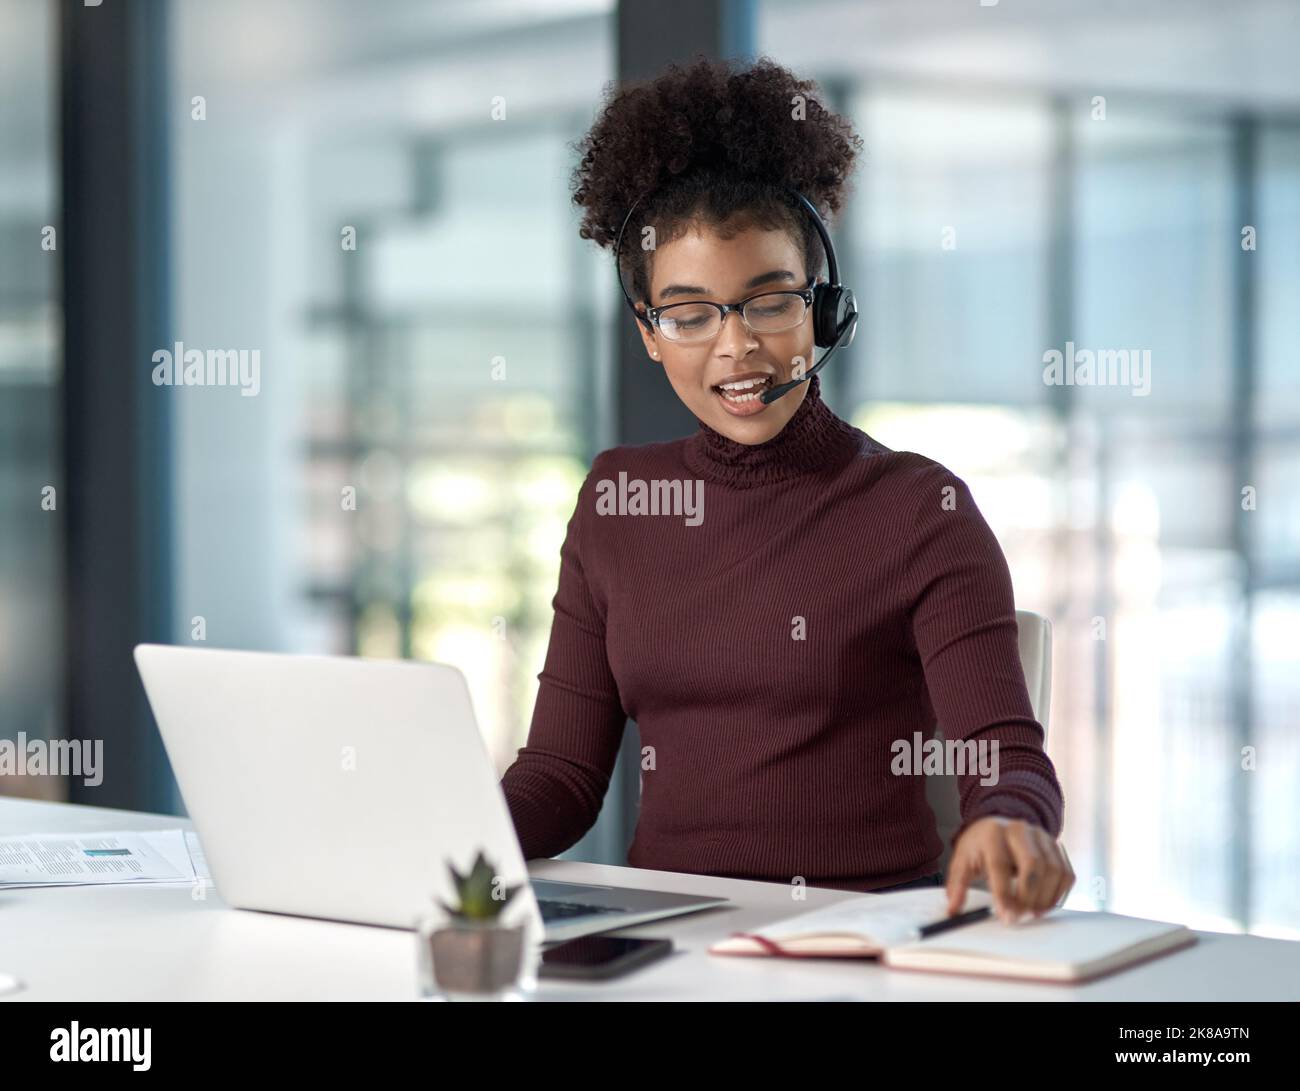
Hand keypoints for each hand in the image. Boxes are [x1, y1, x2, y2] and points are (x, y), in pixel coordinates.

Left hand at [945, 816, 1073, 923]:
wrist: (997, 826)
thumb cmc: (980, 846)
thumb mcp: (963, 860)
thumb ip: (957, 884)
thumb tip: (954, 910)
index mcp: (993, 833)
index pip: (1000, 864)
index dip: (1004, 893)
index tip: (1006, 916)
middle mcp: (1020, 830)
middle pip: (1034, 864)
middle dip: (1029, 896)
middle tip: (1020, 916)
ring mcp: (1042, 837)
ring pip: (1054, 870)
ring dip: (1046, 898)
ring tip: (1032, 913)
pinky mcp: (1056, 847)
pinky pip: (1067, 873)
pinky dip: (1059, 894)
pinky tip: (1045, 905)